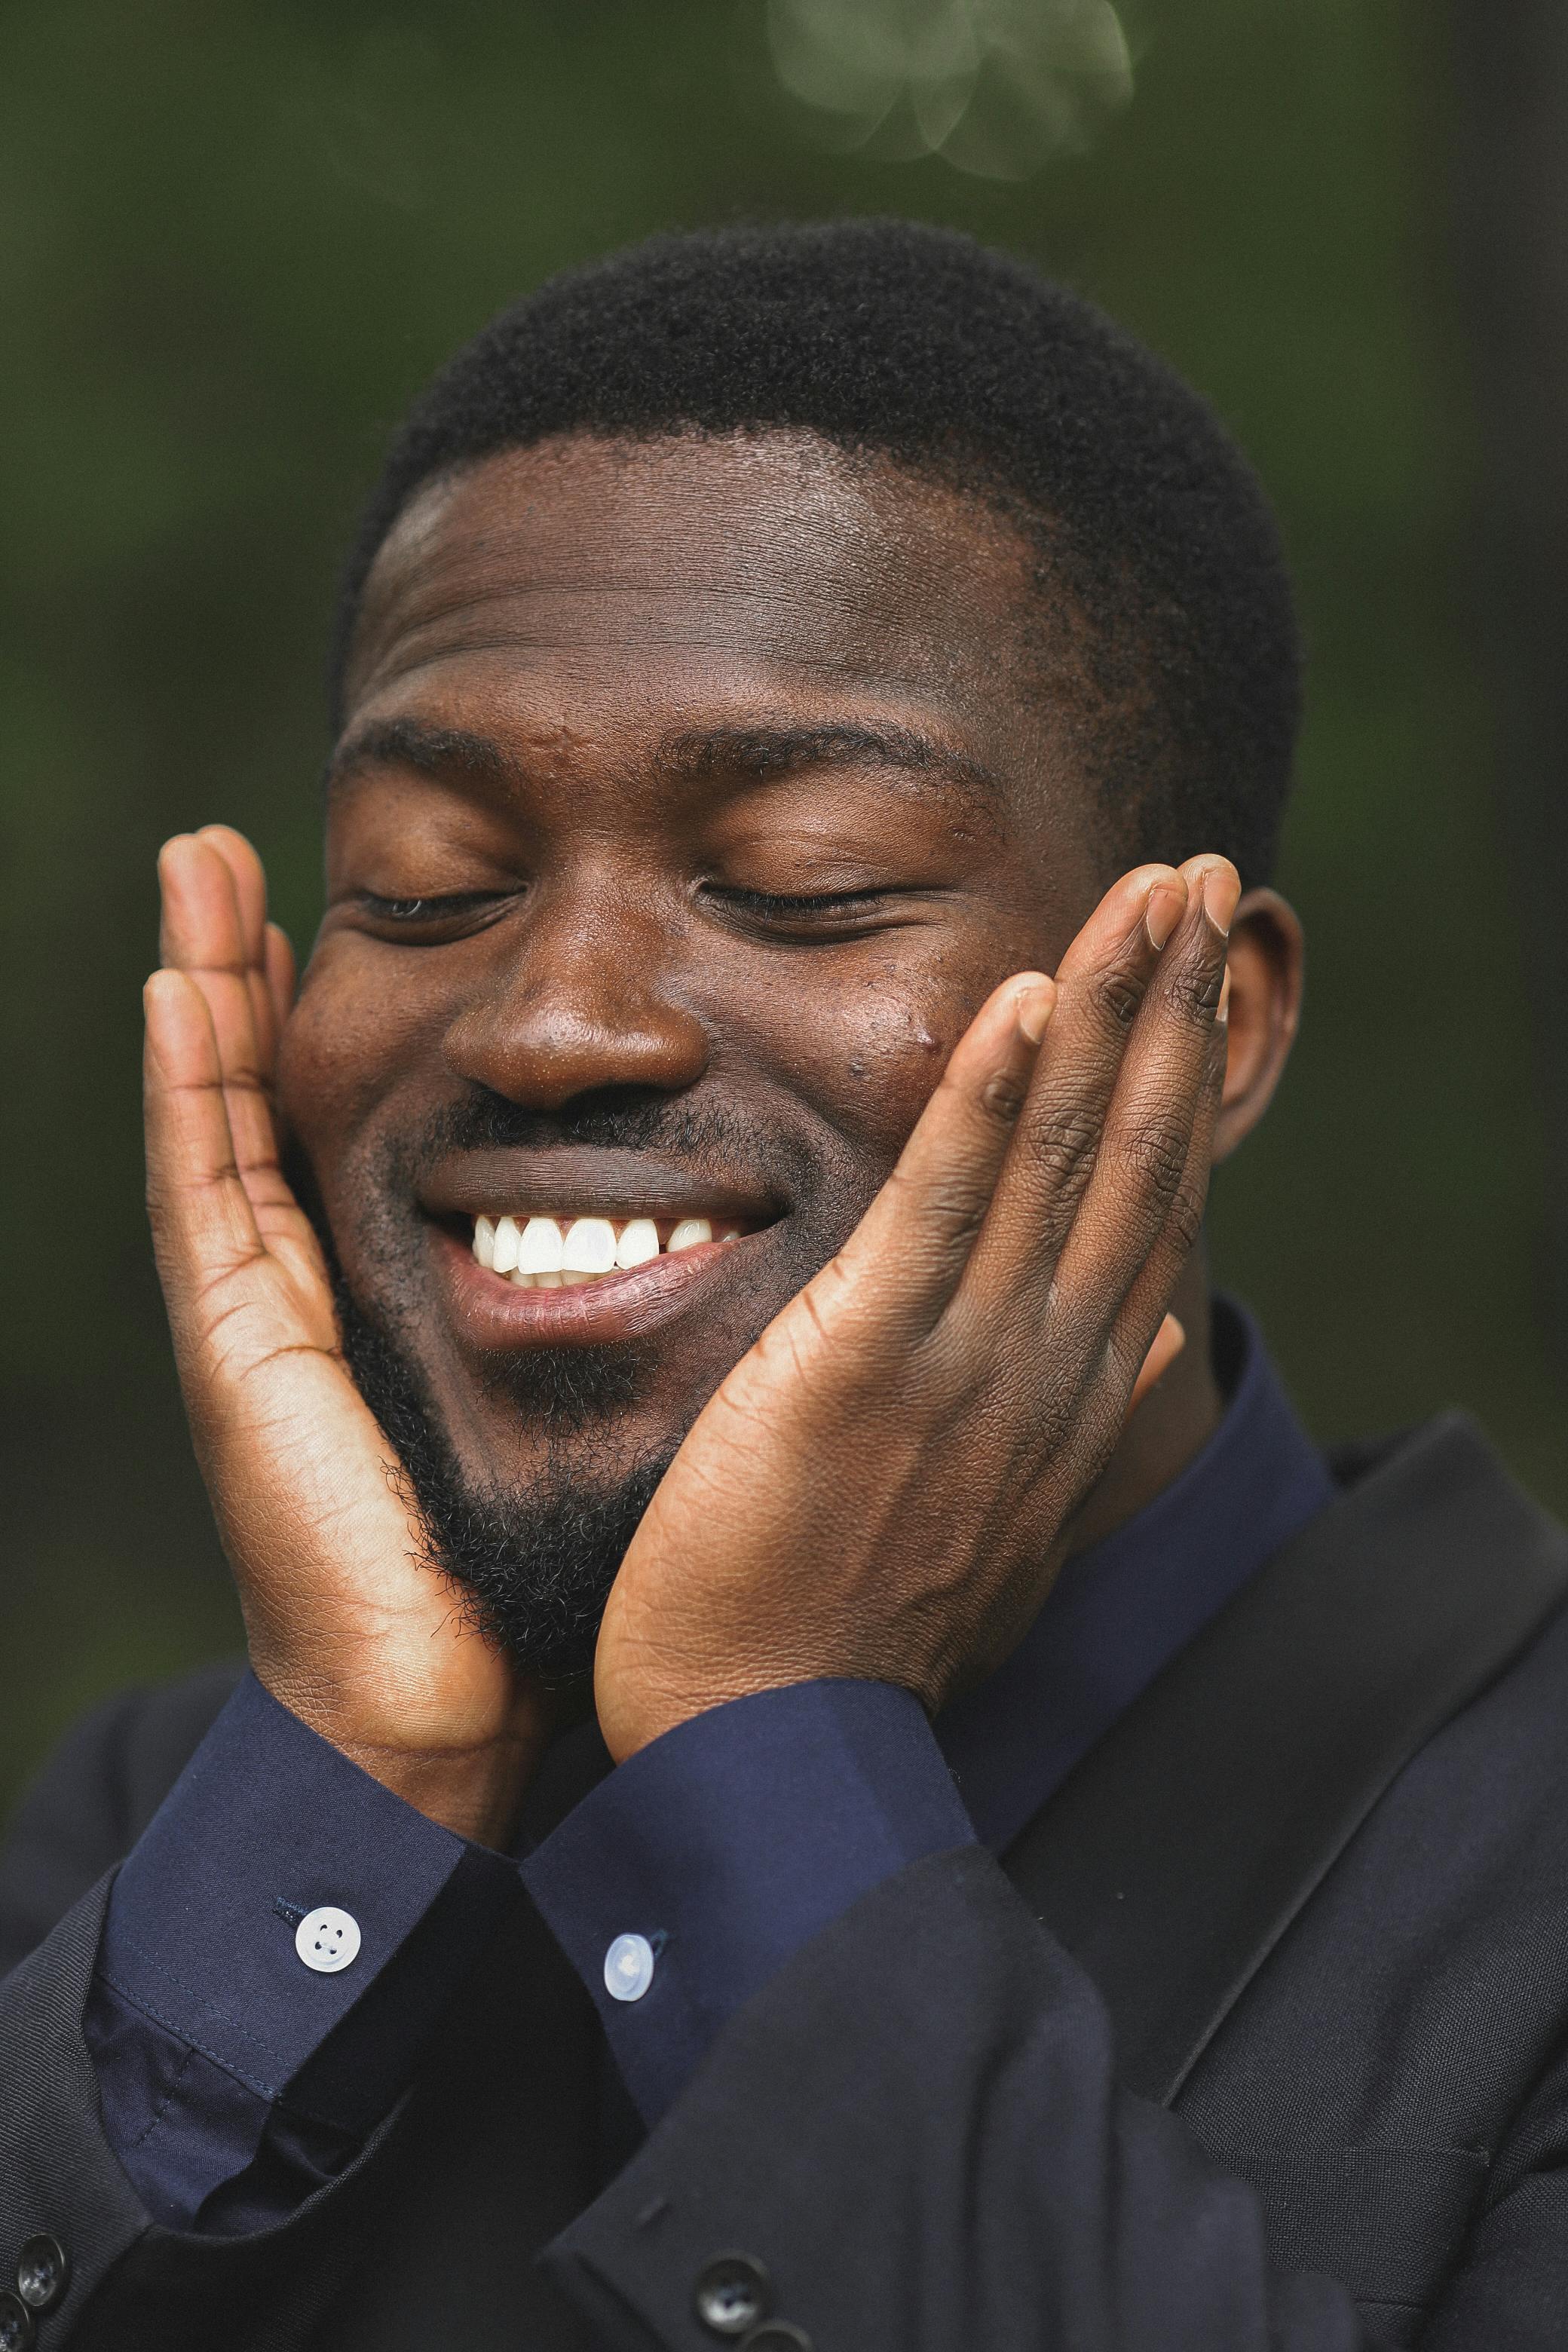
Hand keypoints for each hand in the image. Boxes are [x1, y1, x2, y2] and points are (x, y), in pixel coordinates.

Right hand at [144, 827, 542, 1844]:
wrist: (440, 1706)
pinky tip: (182, 982)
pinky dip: (190, 1079)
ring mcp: (252, 1312)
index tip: (342, 904)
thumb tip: (705, 1229)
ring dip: (203, 986)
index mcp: (373, 1294)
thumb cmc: (523, 1564)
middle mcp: (300, 1288)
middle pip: (262, 1093)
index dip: (322, 1018)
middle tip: (236, 848)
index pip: (343, 1120)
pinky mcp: (236, 1343)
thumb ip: (598, 1311)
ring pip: (219, 1113)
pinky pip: (207, 1182)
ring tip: (199, 864)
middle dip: (244, 971)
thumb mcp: (570, 1399)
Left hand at [595, 856, 1234, 1760]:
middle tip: (1197, 883)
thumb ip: (1078, 1416)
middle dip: (1171, 1010)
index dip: (1177, 1081)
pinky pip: (943, 1206)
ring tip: (1148, 894)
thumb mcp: (1007, 1520)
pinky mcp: (871, 1361)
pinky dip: (989, 1099)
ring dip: (1112, 1013)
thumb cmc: (865, 1629)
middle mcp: (1047, 1360)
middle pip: (1130, 1154)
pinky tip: (1028, 998)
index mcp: (1068, 1389)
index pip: (1143, 1203)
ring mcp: (971, 1358)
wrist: (775, 1740)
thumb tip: (1156, 1340)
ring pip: (1061, 1155)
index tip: (1195, 976)